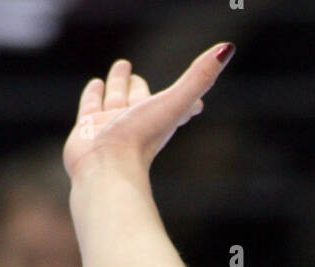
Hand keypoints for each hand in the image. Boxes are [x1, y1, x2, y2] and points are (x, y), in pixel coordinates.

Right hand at [63, 43, 234, 180]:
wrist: (106, 169)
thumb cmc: (141, 138)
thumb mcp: (174, 103)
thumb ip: (198, 78)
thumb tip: (227, 49)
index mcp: (159, 119)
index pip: (177, 104)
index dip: (188, 98)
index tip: (199, 101)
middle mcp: (135, 123)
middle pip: (138, 98)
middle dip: (136, 85)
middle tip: (132, 71)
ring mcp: (110, 126)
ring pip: (115, 99)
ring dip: (118, 85)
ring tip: (121, 68)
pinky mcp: (87, 128)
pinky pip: (90, 106)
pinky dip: (93, 94)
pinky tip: (95, 85)